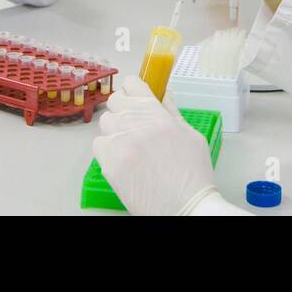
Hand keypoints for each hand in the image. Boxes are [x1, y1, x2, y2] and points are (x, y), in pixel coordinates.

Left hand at [91, 76, 219, 215]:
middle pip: (115, 101)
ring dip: (116, 128)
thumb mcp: (191, 135)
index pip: (133, 84)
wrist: (186, 208)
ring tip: (130, 143)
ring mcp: (119, 144)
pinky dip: (108, 149)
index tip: (135, 93)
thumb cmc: (193, 174)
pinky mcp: (109, 165)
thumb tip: (162, 95)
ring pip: (105, 123)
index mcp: (156, 114)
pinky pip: (98, 145)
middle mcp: (134, 124)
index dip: (134, 88)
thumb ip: (172, 112)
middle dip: (124, 107)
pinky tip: (123, 158)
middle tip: (134, 120)